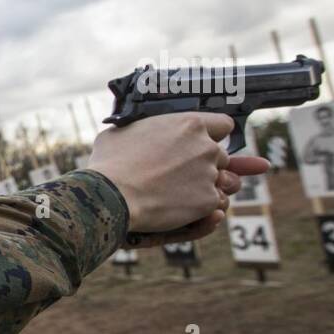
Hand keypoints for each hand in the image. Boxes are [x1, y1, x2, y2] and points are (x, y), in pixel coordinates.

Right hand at [86, 114, 270, 247]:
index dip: (213, 136)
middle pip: (222, 156)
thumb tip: (136, 133)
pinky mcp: (208, 200)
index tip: (203, 144)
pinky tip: (182, 210)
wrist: (111, 197)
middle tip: (185, 176)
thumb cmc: (110, 163)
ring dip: (210, 187)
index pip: (223, 125)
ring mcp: (209, 174)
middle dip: (207, 165)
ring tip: (187, 195)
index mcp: (189, 124)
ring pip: (224, 181)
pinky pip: (215, 204)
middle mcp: (206, 146)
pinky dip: (203, 209)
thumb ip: (143, 130)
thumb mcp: (123, 133)